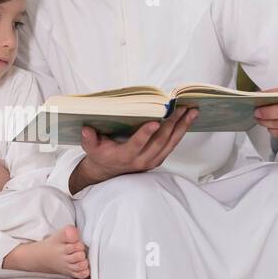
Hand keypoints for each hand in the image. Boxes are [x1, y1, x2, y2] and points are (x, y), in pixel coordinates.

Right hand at [71, 106, 197, 190]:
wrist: (108, 170)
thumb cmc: (100, 154)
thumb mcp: (90, 147)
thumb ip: (88, 139)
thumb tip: (86, 129)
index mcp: (124, 156)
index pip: (136, 145)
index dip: (145, 134)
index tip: (155, 122)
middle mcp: (141, 160)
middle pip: (159, 142)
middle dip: (171, 124)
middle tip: (180, 108)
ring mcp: (152, 160)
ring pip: (170, 143)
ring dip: (182, 127)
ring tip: (191, 111)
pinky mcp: (159, 158)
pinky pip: (172, 144)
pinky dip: (181, 131)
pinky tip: (188, 118)